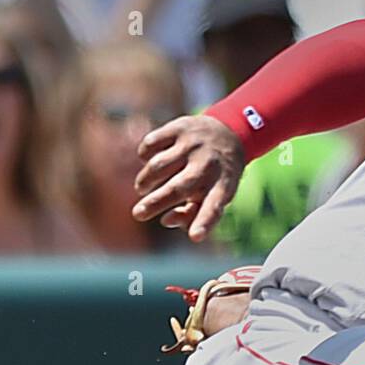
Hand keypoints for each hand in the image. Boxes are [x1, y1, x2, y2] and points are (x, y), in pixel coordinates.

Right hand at [133, 114, 244, 241]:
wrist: (226, 134)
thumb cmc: (214, 178)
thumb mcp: (212, 197)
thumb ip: (192, 215)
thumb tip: (166, 221)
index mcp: (222, 188)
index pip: (214, 208)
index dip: (204, 223)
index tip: (195, 237)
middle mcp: (209, 166)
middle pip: (179, 187)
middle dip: (156, 202)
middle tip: (137, 215)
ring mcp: (194, 145)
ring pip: (159, 165)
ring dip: (146, 180)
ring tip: (142, 188)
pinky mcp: (180, 128)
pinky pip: (151, 143)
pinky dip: (144, 155)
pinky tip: (147, 162)